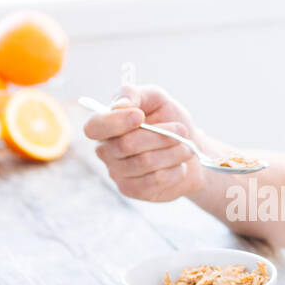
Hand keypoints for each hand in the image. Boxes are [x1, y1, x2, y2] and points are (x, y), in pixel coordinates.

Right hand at [82, 84, 205, 200]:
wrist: (189, 148)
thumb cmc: (167, 118)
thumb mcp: (155, 98)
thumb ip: (134, 94)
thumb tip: (120, 104)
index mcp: (105, 125)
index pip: (95, 127)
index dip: (115, 122)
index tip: (140, 116)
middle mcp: (106, 150)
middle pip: (126, 145)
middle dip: (160, 136)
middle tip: (182, 130)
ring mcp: (117, 172)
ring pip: (144, 163)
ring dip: (172, 152)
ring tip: (186, 147)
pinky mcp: (132, 190)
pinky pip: (154, 181)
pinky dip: (174, 170)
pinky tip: (179, 165)